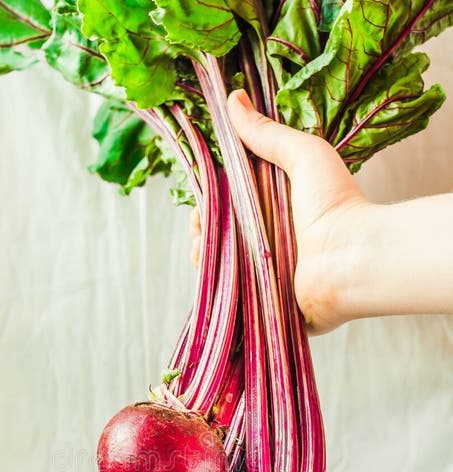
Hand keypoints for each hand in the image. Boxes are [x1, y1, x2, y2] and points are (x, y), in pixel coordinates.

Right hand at [190, 91, 366, 332]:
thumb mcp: (304, 155)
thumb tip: (234, 98)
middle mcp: (270, 236)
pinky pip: (231, 292)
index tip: (200, 202)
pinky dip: (216, 283)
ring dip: (203, 255)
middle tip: (198, 229)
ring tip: (200, 252)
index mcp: (275, 204)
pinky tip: (208, 272)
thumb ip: (267, 132)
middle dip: (202, 230)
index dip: (210, 201)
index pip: (231, 201)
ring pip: (220, 262)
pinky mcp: (266, 296)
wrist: (351, 260)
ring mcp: (267, 268)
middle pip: (220, 232)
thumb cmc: (336, 204)